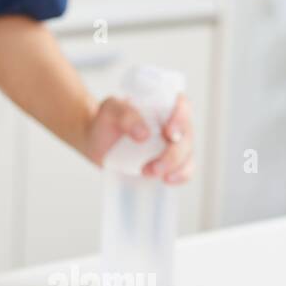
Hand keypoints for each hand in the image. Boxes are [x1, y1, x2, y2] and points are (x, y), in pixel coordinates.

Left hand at [81, 94, 195, 184]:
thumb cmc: (107, 122)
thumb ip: (126, 115)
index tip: (169, 133)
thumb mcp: (110, 111)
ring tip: (148, 173)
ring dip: (174, 167)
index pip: (182, 106)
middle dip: (173, 154)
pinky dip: (180, 176)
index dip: (180, 119)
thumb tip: (144, 134)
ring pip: (187, 155)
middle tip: (152, 167)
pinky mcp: (171, 163)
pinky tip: (166, 180)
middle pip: (186, 136)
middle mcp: (173, 123)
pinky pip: (185, 170)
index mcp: (163, 104)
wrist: (98, 143)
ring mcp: (174, 144)